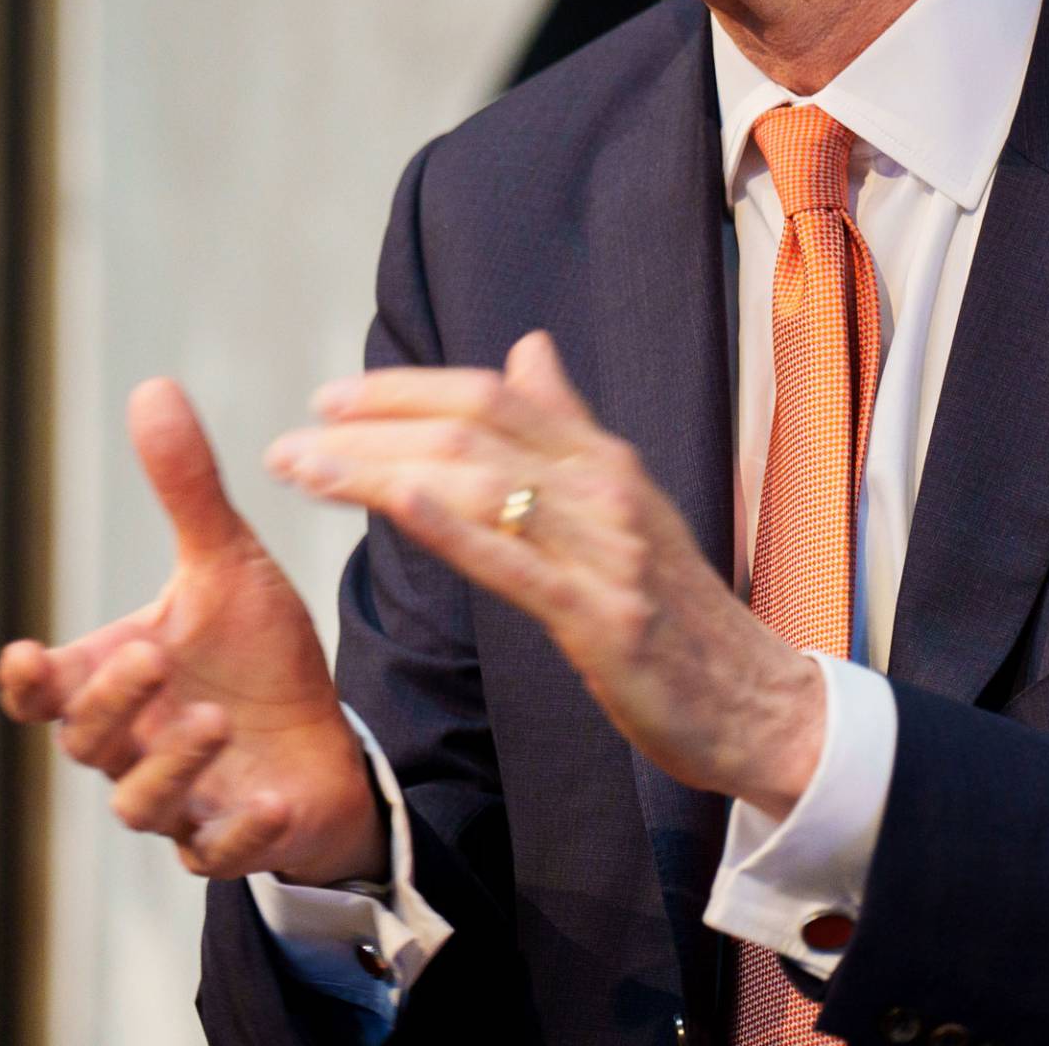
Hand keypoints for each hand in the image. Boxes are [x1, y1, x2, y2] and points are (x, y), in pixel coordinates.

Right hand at [0, 380, 380, 882]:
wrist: (321, 736)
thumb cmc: (254, 653)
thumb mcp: (227, 564)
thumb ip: (185, 490)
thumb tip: (152, 388)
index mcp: (115, 678)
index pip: (42, 691)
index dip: (25, 681)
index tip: (24, 656)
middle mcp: (130, 744)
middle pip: (85, 740)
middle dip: (110, 702)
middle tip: (153, 656)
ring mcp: (178, 798)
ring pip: (138, 804)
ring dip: (168, 766)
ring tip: (214, 721)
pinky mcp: (232, 836)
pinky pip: (214, 854)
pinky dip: (237, 833)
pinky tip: (267, 802)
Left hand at [269, 331, 824, 818]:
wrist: (757, 701)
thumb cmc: (680, 609)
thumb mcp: (627, 503)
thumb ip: (569, 425)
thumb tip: (527, 347)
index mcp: (606, 460)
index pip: (491, 398)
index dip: (406, 390)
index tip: (330, 398)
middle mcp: (607, 488)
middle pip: (474, 431)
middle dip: (371, 429)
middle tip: (291, 441)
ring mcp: (608, 550)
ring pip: (481, 484)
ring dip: (380, 470)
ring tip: (305, 471)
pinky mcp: (603, 616)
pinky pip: (517, 563)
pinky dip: (453, 526)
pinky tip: (395, 504)